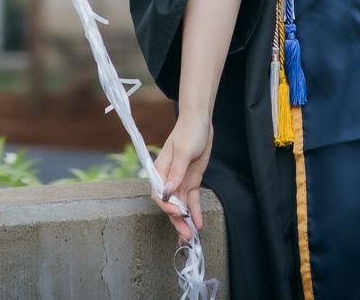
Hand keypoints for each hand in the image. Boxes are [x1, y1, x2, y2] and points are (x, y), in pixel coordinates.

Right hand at [153, 112, 212, 243]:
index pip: (159, 194)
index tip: (178, 212)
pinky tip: (198, 223)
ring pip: (181, 205)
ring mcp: (180, 181)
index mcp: (160, 170)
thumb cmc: (189, 132)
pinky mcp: (191, 181)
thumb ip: (176, 172)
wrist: (200, 122)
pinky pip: (191, 200)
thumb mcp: (183, 151)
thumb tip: (168, 191)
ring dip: (185, 221)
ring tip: (191, 237)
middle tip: (185, 235)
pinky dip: (194, 212)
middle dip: (176, 220)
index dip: (167, 206)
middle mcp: (168, 178)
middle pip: (170, 204)